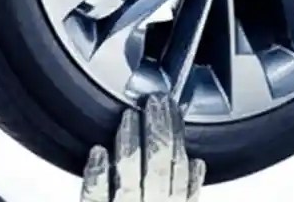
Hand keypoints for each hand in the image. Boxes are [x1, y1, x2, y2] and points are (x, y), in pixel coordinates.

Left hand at [80, 94, 205, 201]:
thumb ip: (185, 193)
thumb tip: (197, 163)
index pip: (179, 166)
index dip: (176, 133)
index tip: (171, 106)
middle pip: (158, 165)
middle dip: (158, 129)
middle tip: (154, 101)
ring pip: (129, 175)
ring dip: (131, 142)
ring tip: (129, 116)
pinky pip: (97, 198)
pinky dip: (98, 174)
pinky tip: (98, 151)